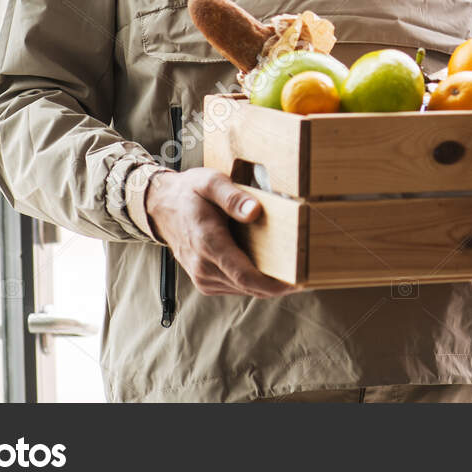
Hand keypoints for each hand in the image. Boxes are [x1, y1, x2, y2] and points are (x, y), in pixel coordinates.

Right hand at [144, 168, 295, 297]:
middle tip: (309, 274)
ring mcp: (203, 277)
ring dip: (269, 283)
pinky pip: (236, 286)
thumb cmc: (189, 192)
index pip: (246, 276)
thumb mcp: (210, 182)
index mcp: (208, 244)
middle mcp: (204, 267)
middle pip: (250, 286)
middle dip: (280, 284)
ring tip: (295, 269)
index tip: (300, 282)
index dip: (275, 284)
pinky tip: (270, 266)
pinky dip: (255, 280)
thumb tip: (255, 212)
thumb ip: (232, 197)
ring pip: (245, 289)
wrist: (161, 207)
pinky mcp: (205, 281)